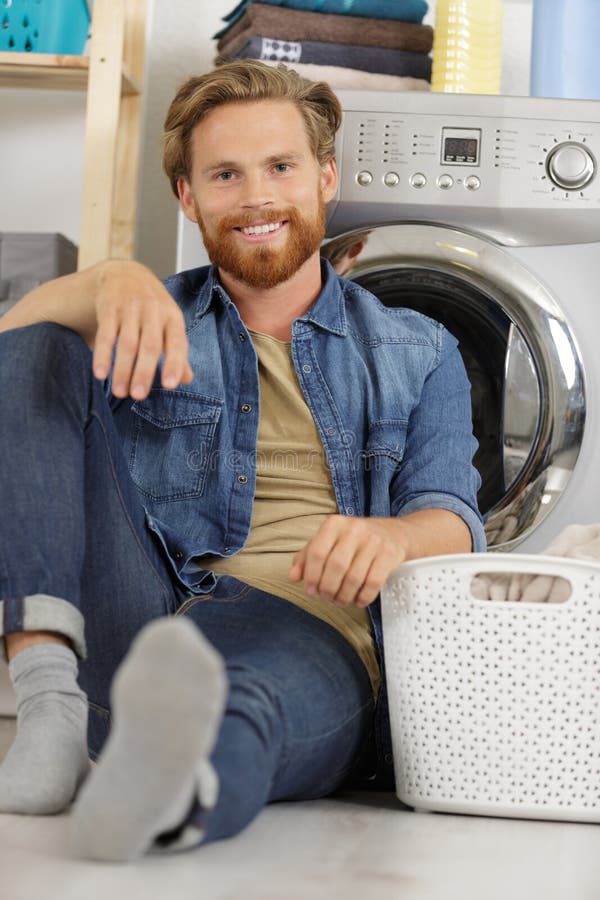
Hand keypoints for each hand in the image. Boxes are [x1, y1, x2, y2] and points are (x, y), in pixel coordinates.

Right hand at [91, 260, 193, 399]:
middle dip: (143, 372)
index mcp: (173, 317)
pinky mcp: (109, 307)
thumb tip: (186, 380)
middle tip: (137, 396)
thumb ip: (177, 352)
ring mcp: (130, 308)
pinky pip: (106, 334)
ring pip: (127, 343)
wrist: (125, 274)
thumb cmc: (152, 309)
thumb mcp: (169, 325)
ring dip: (122, 370)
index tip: (170, 386)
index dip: (174, 364)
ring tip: (120, 393)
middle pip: (150, 346)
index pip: (177, 343)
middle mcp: (154, 311)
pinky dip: (103, 355)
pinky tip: (100, 374)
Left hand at [288, 515, 407, 608]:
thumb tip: (292, 577)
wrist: (393, 533)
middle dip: (328, 588)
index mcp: (334, 524)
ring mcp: (374, 541)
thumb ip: (307, 557)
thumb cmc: (354, 541)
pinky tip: (358, 600)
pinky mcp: (390, 554)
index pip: (316, 552)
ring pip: (354, 577)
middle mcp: (354, 529)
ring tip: (340, 600)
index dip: (310, 575)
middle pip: (335, 566)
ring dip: (344, 595)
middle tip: (326, 597)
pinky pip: (374, 583)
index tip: (310, 590)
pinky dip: (363, 597)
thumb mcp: (329, 542)